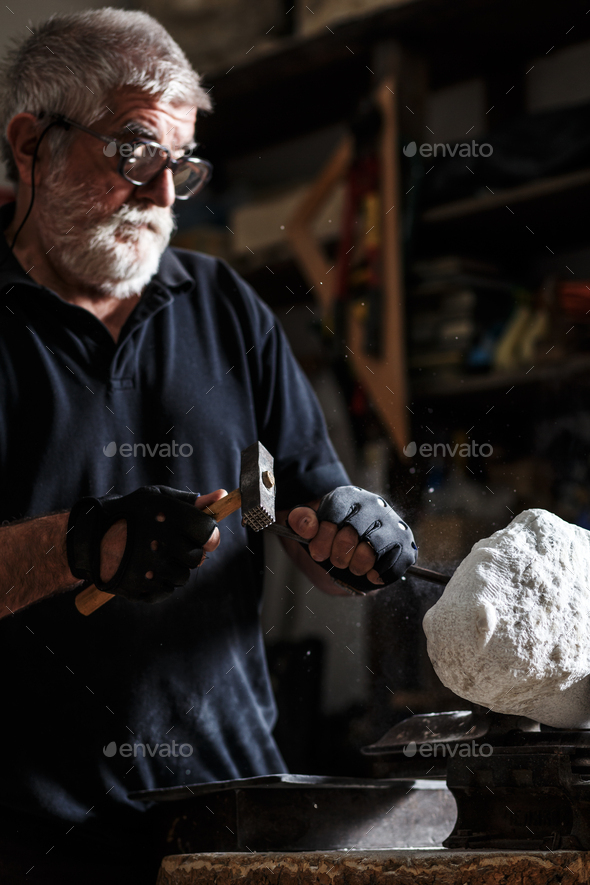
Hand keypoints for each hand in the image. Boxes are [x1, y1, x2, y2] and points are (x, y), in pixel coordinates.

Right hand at [100, 489, 225, 580]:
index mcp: (167, 517)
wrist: (90, 537)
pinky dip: (160, 584)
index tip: (202, 534)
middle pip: (197, 557)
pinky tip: (147, 569)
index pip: (207, 530)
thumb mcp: (156, 498)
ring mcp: (150, 568)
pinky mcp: (140, 587)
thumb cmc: (129, 513)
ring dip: (175, 568)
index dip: (208, 533)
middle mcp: (161, 543)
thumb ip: (189, 500)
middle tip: (173, 545)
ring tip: (156, 556)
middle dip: (189, 552)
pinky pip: (166, 591)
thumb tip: (221, 496)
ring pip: (183, 576)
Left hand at [287, 486, 417, 593]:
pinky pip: (394, 565)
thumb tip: (306, 526)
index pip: (333, 516)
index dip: (322, 539)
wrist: (358, 543)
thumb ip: (302, 521)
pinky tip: (371, 574)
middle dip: (338, 555)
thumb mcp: (313, 525)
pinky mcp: (407, 543)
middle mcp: (374, 504)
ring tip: (354, 566)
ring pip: (372, 550)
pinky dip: (379, 574)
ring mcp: (393, 523)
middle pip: (350, 535)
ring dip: (357, 566)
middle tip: (337, 560)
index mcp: (349, 496)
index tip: (317, 551)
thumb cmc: (333, 535)